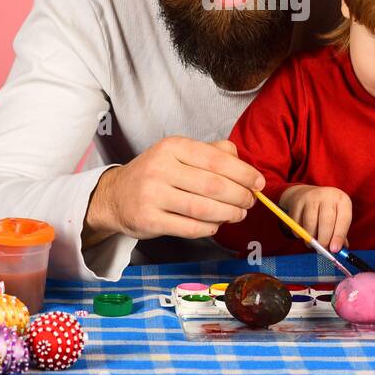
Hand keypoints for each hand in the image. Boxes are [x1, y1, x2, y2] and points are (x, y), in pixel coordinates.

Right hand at [83, 137, 261, 242]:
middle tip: (250, 201)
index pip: (216, 159)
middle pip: (213, 186)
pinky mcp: (149, 220)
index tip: (258, 183)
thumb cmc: (156, 173)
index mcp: (172, 147)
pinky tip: (216, 224)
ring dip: (228, 214)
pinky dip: (209, 228)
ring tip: (238, 214)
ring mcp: (152, 196)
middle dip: (239, 196)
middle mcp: (160, 169)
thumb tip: (243, 164)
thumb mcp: (179, 153)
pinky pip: (189, 227)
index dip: (243, 173)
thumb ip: (212, 152)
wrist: (115, 195)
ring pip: (203, 209)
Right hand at [279, 184, 351, 252]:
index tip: (334, 250)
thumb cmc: (327, 211)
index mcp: (342, 200)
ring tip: (312, 242)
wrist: (307, 193)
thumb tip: (338, 252)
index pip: (344, 219)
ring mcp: (311, 197)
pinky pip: (297, 224)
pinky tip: (304, 233)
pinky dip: (299, 233)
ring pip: (310, 224)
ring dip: (310, 239)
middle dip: (324, 240)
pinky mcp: (297, 202)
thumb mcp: (338, 217)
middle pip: (326, 221)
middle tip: (322, 250)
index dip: (339, 236)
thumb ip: (339, 234)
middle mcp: (327, 196)